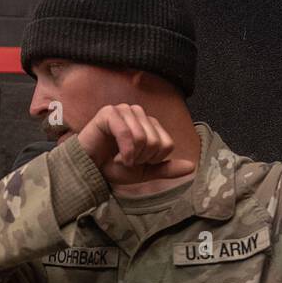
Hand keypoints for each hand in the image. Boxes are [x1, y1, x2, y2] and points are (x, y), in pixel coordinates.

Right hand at [76, 104, 195, 187]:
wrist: (89, 170)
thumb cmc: (113, 168)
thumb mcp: (144, 171)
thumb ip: (166, 168)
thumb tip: (192, 167)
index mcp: (149, 124)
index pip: (167, 144)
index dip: (152, 160)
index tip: (136, 161)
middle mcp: (138, 113)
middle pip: (156, 142)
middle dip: (141, 158)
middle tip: (126, 160)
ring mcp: (124, 110)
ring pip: (143, 138)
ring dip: (131, 156)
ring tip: (120, 157)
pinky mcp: (109, 113)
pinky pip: (127, 133)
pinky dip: (124, 151)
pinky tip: (115, 156)